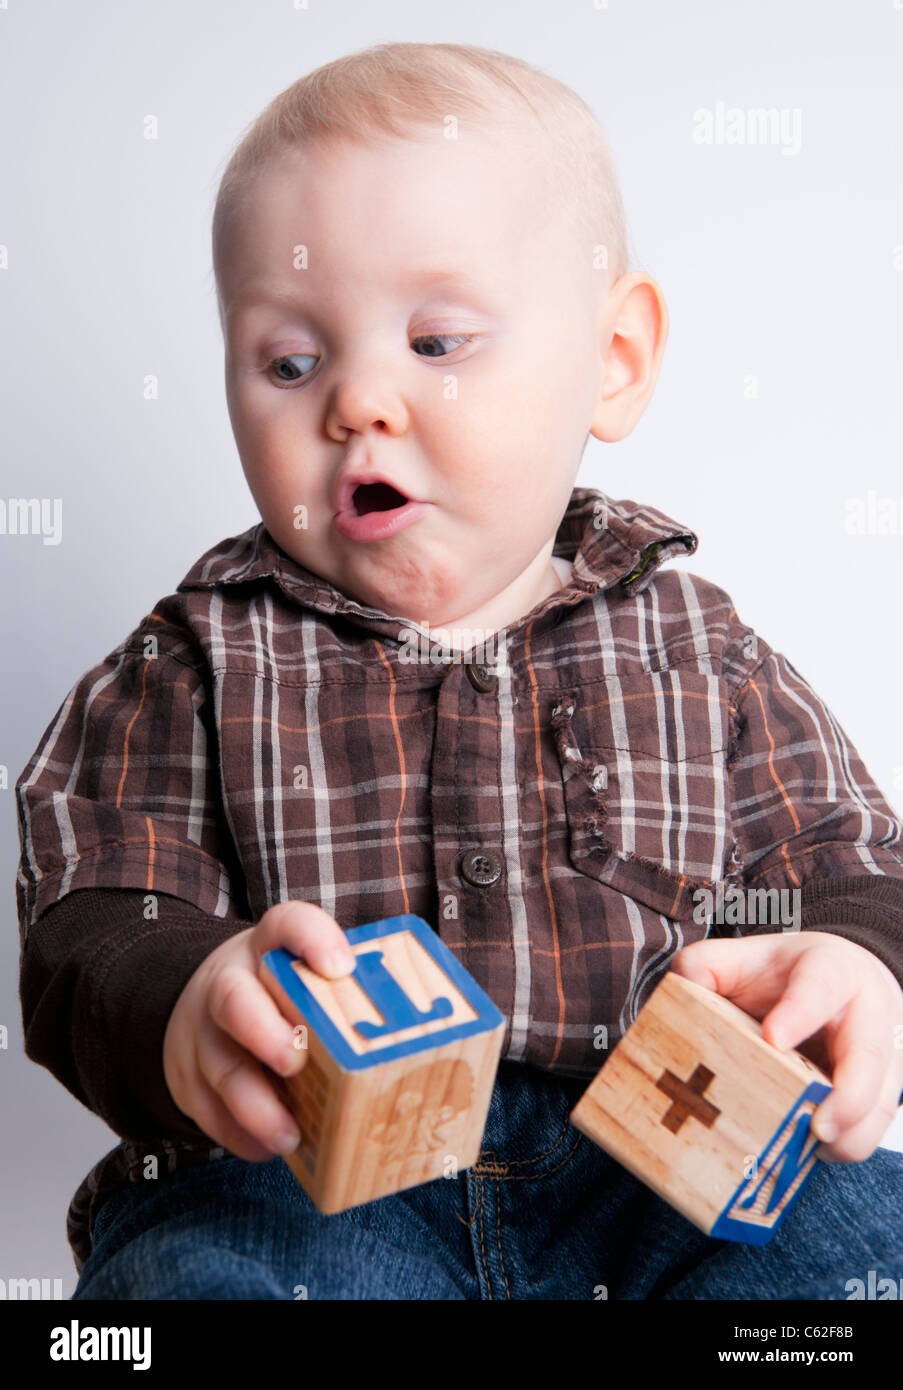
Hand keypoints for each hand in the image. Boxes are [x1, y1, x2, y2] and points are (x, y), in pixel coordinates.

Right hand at [162, 900, 355, 1160]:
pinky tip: (270, 1147)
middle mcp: (229, 982)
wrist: (205, 1008)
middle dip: (264, 1032)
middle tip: (295, 1060)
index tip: (342, 966)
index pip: (288, 924)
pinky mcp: (187, 1078)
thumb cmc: (281, 997)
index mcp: (269, 948)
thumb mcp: (304, 976)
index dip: (313, 940)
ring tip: (289, 1135)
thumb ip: (350, 995)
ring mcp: (201, 1031)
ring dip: (255, 1106)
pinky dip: (240, 1134)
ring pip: (220, 1066)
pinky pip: (208, 1111)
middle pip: (234, 999)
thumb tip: (436, 1038)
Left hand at [670, 930, 902, 1162]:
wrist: (845, 979)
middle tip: (817, 1126)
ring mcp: (885, 1050)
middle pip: (870, 1050)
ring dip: (855, 1130)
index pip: (823, 983)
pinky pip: (878, 1120)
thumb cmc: (786, 975)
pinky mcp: (886, 1085)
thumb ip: (708, 965)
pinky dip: (852, 1141)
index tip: (773, 1040)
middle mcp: (869, 1008)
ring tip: (816, 1150)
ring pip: (884, 1094)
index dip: (800, 1011)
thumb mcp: (745, 957)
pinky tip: (817, 1151)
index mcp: (832, 967)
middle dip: (849, 1093)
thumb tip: (684, 987)